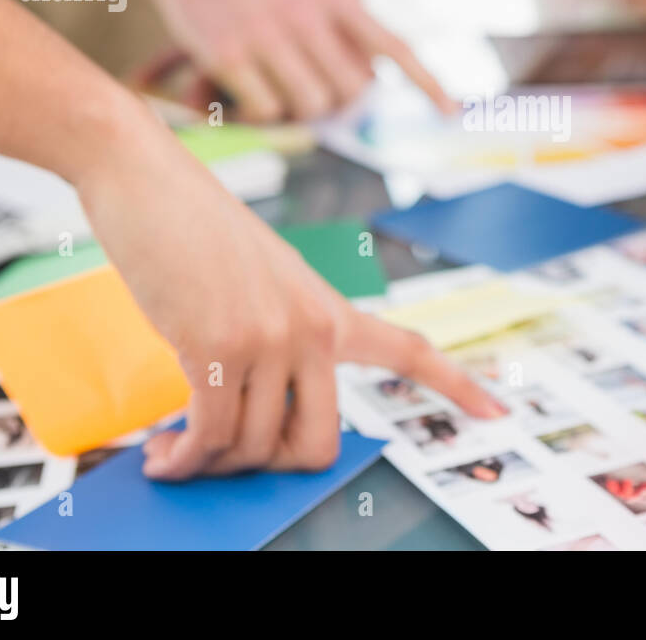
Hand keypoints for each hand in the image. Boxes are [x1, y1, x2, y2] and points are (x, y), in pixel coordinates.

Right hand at [76, 108, 503, 478]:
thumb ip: (273, 336)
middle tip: (227, 458)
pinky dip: (183, 459)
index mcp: (328, 308)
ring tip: (175, 450)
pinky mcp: (215, 344)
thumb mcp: (258, 279)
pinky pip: (210, 436)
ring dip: (209, 464)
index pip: (407, 349)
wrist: (148, 176)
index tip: (498, 413)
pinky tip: (162, 456)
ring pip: (253, 448)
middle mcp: (311, 327)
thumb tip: (250, 415)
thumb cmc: (190, 228)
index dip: (457, 386)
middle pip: (318, 444)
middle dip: (270, 469)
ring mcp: (268, 337)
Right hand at [135, 0, 450, 122]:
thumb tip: (377, 68)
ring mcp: (265, 33)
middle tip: (320, 88)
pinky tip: (250, 89)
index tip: (451, 112)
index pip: (392, 46)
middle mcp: (304, 11)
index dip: (426, 83)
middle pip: (351, 89)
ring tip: (282, 86)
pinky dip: (263, 110)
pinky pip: (266, 109)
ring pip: (311, 104)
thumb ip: (344, 8)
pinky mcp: (228, 54)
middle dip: (341, 99)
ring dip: (302, 107)